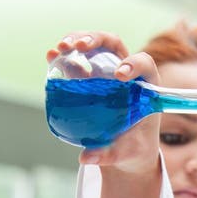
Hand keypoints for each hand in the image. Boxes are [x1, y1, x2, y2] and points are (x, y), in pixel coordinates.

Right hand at [46, 31, 160, 174]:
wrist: (126, 146)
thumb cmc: (133, 147)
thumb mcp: (125, 152)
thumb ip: (109, 154)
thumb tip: (85, 158)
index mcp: (145, 85)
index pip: (144, 64)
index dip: (134, 64)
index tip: (119, 76)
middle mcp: (127, 71)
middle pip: (113, 44)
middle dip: (96, 39)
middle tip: (79, 47)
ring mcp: (107, 69)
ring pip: (93, 44)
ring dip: (76, 40)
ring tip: (60, 49)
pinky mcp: (90, 73)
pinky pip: (77, 58)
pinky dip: (64, 55)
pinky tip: (51, 57)